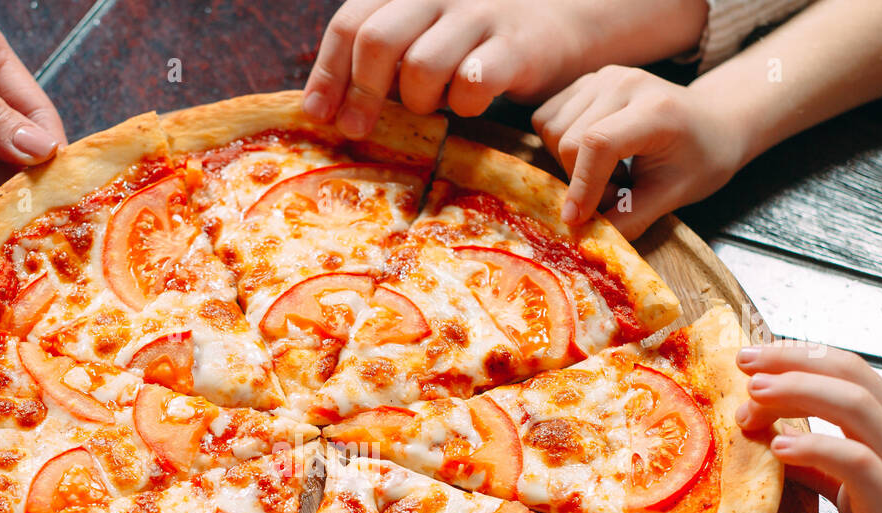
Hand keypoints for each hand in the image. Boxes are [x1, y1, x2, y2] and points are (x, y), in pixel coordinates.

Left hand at [304, 0, 584, 138]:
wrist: (563, 19)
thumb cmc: (477, 36)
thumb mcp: (425, 27)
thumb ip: (383, 50)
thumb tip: (328, 103)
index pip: (351, 21)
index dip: (328, 72)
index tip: (318, 113)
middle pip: (377, 41)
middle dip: (361, 93)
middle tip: (356, 128)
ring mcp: (480, 14)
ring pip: (422, 67)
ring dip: (419, 101)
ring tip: (434, 105)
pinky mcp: (516, 45)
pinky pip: (473, 84)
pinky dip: (465, 105)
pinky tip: (471, 102)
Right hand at [533, 66, 747, 237]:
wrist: (714, 122)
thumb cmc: (700, 159)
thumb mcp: (672, 196)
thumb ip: (630, 218)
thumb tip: (586, 237)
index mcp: (655, 108)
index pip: (598, 144)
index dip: (581, 186)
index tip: (577, 220)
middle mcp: (624, 82)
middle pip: (567, 140)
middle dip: (580, 180)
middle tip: (614, 193)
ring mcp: (603, 76)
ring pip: (550, 128)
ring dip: (568, 163)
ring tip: (607, 171)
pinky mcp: (586, 81)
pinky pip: (547, 117)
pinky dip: (560, 144)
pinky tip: (593, 153)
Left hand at [736, 343, 881, 512]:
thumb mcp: (861, 491)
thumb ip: (822, 465)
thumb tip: (776, 443)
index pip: (847, 370)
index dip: (797, 358)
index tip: (753, 360)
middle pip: (848, 373)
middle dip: (792, 360)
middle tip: (745, 361)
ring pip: (855, 405)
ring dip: (799, 392)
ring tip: (755, 395)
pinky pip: (857, 463)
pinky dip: (817, 447)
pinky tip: (781, 447)